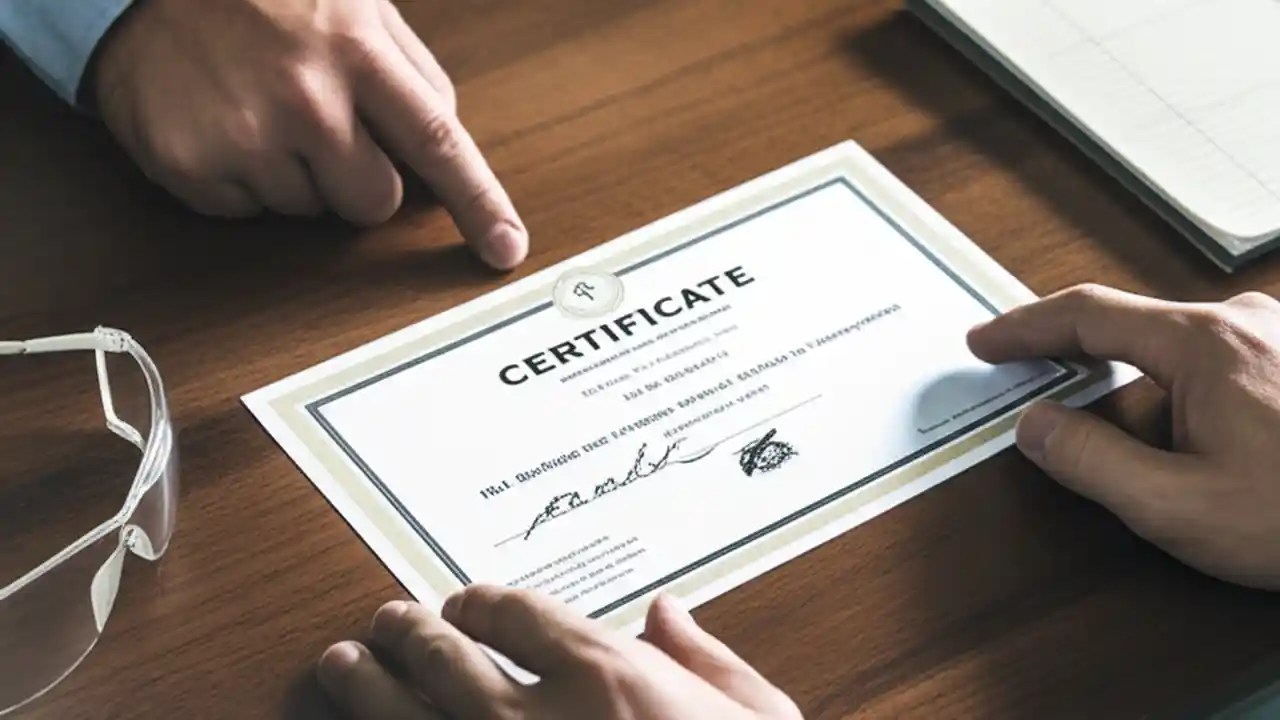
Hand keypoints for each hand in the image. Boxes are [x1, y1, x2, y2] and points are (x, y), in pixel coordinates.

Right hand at [91, 0, 525, 268]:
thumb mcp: (355, 6)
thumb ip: (410, 72)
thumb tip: (449, 135)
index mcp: (357, 52)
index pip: (438, 144)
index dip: (479, 203)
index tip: (505, 248)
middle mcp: (306, 101)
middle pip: (374, 202)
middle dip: (358, 178)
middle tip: (316, 123)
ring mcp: (245, 139)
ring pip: (308, 211)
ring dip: (293, 174)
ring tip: (257, 108)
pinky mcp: (192, 167)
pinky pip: (246, 213)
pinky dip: (239, 182)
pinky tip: (222, 125)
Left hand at [316, 585, 801, 718]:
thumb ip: (710, 661)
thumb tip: (669, 615)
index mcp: (609, 678)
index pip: (517, 613)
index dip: (480, 602)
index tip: (467, 605)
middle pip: (444, 654)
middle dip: (407, 631)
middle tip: (386, 622)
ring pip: (404, 715)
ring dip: (364, 686)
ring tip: (341, 664)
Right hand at [968, 284, 1279, 589]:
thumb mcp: (1177, 506)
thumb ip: (1089, 462)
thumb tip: (1038, 427)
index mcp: (1203, 344)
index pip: (1085, 316)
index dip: (1023, 329)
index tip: (985, 341)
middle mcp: (1242, 322)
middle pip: (1131, 339)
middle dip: (1096, 388)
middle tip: (1087, 436)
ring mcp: (1275, 336)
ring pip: (1178, 361)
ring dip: (1155, 410)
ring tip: (1186, 478)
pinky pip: (1217, 369)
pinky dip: (1191, 408)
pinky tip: (1219, 461)